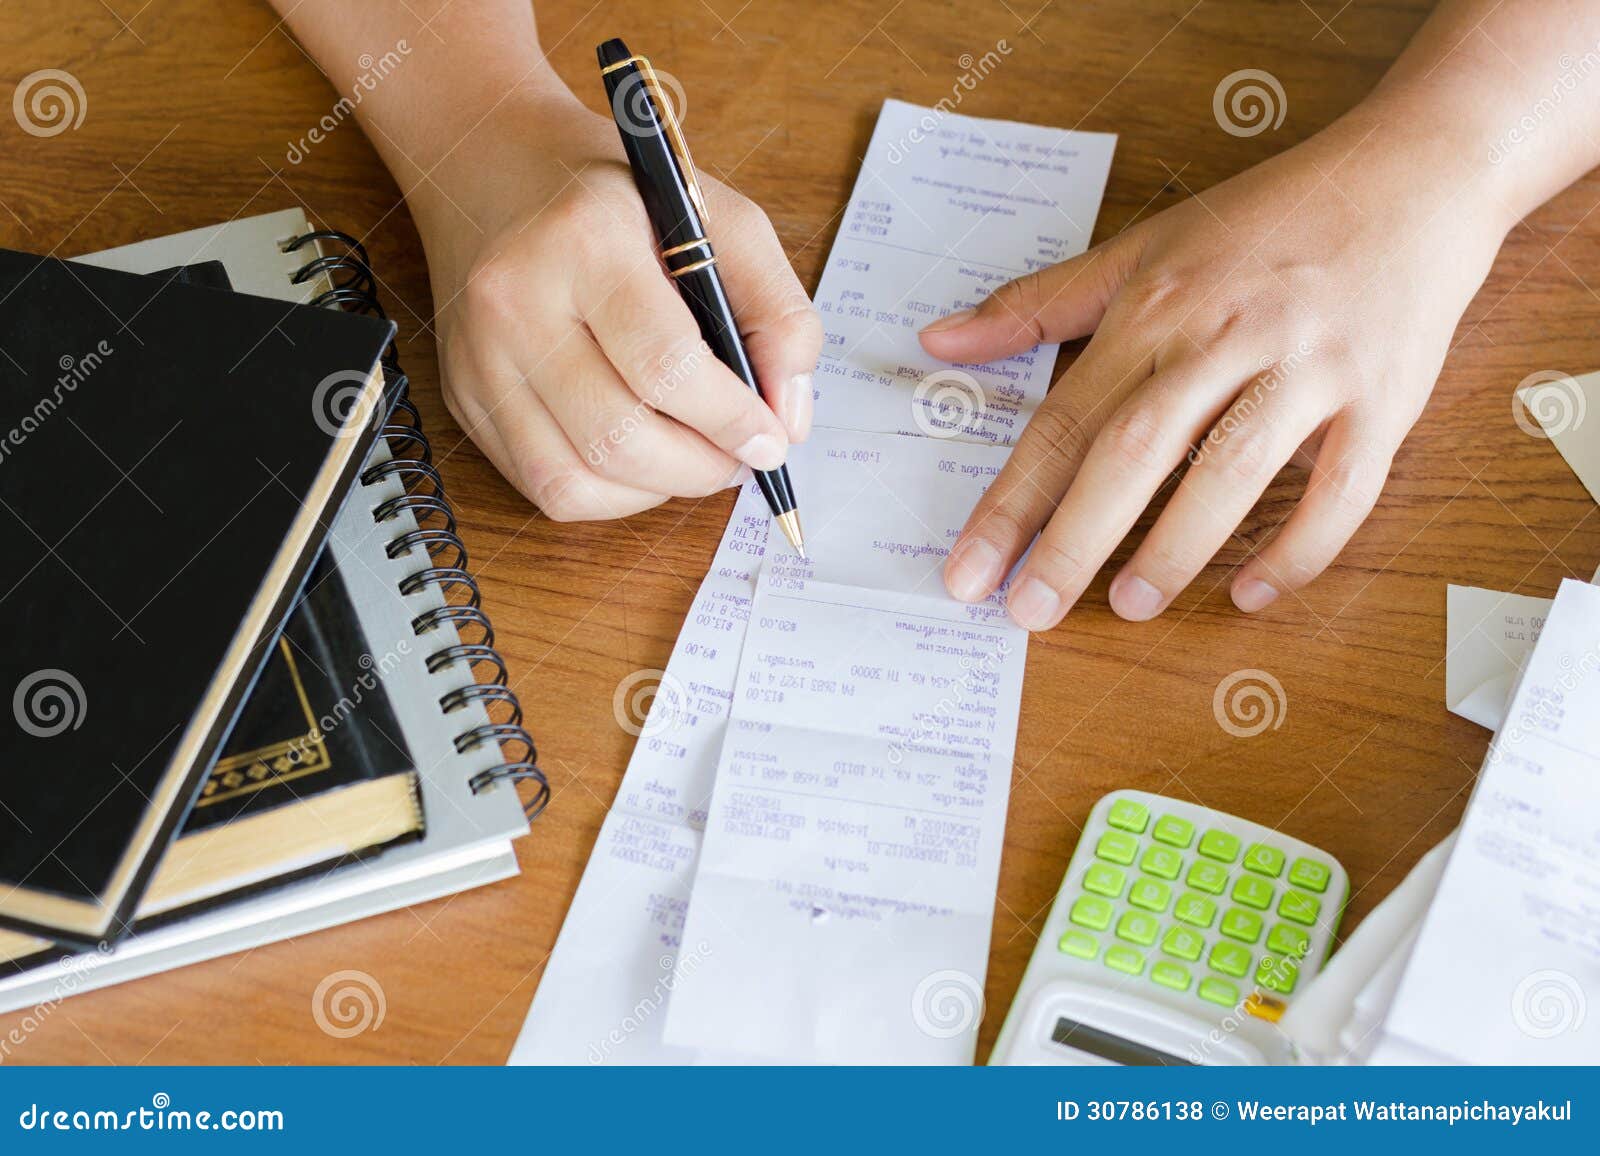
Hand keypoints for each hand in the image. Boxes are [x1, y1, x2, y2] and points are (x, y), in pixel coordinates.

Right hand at [412, 94, 821, 519]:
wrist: (495, 164)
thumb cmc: (619, 198)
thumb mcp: (720, 218)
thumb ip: (777, 312)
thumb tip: (787, 420)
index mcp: (586, 239)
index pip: (666, 367)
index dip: (731, 421)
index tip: (770, 442)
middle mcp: (516, 301)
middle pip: (618, 438)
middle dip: (700, 467)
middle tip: (739, 457)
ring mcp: (480, 357)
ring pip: (576, 483)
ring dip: (657, 492)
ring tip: (695, 460)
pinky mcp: (465, 398)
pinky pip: (546, 488)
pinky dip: (611, 496)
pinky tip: (641, 460)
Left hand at [920, 100, 1511, 629]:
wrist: (1413, 174)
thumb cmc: (1265, 222)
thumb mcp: (1141, 250)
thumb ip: (1039, 304)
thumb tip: (939, 341)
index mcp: (1157, 309)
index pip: (1065, 419)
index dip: (1011, 502)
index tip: (968, 572)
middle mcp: (1226, 336)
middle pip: (1135, 449)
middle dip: (1074, 538)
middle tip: (1029, 611)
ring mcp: (1309, 368)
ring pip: (1233, 470)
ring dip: (1176, 547)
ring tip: (1129, 605)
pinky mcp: (1385, 398)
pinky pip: (1342, 491)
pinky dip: (1297, 549)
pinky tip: (1249, 593)